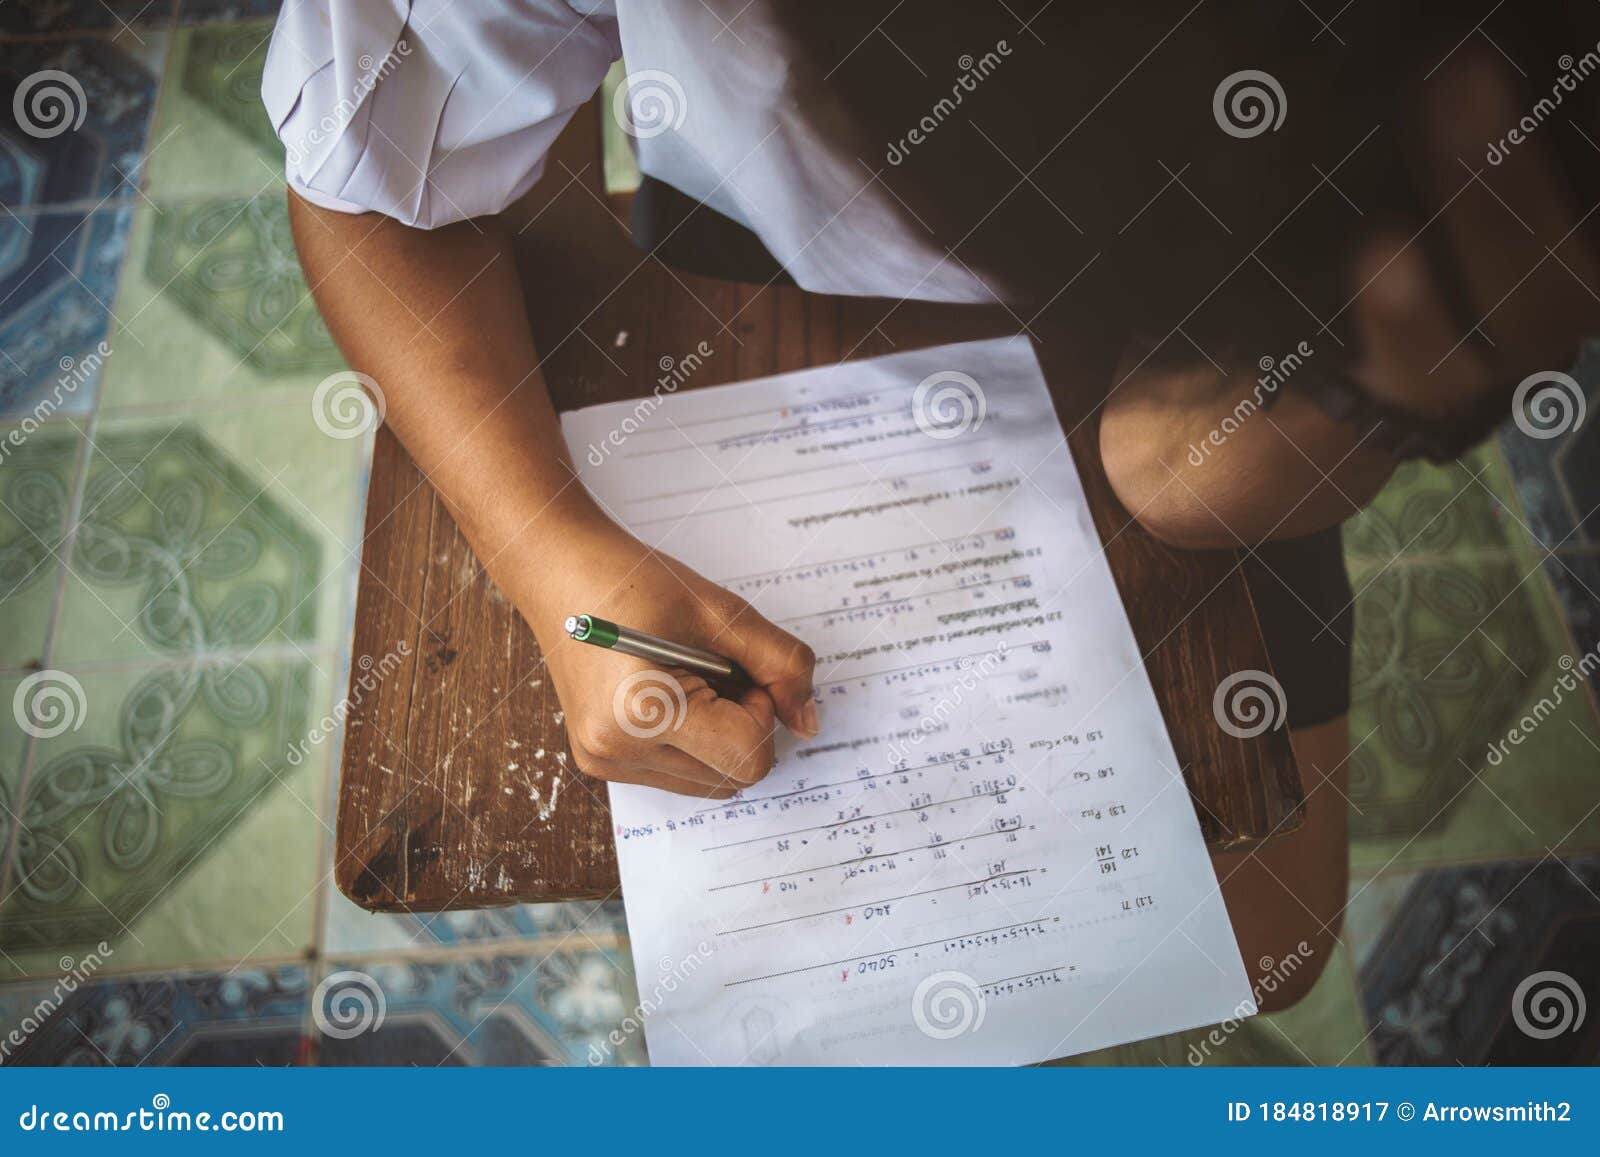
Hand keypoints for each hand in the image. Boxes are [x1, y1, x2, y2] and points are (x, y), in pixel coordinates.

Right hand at [508, 511, 818, 798]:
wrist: (559, 570)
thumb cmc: (634, 581)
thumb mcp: (722, 612)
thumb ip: (781, 664)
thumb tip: (809, 723)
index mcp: (643, 711)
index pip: (749, 756)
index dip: (761, 710)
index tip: (736, 668)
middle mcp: (617, 750)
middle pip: (734, 778)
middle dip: (743, 726)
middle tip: (714, 670)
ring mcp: (604, 762)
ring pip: (710, 782)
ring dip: (719, 736)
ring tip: (687, 679)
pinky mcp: (600, 762)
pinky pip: (680, 774)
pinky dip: (693, 741)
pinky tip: (667, 693)